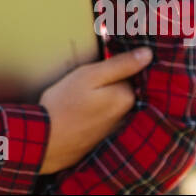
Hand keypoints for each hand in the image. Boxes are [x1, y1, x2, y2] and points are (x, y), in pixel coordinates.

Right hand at [36, 47, 151, 174]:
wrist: (47, 141)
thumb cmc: (65, 104)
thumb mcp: (90, 76)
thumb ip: (120, 64)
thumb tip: (148, 53)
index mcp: (127, 96)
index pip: (130, 72)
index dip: (113, 64)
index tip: (97, 64)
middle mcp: (127, 114)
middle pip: (122, 86)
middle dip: (109, 80)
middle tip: (84, 80)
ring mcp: (115, 127)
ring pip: (112, 100)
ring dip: (102, 94)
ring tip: (80, 94)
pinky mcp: (103, 135)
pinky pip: (104, 114)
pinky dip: (96, 108)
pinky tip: (80, 108)